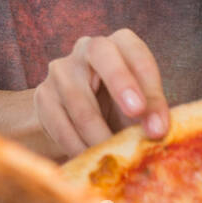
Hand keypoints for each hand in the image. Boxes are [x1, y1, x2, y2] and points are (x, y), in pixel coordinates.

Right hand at [33, 29, 169, 157]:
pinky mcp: (43, 95)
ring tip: (114, 157)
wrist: (78, 115)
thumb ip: (150, 113)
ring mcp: (61, 70)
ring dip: (99, 135)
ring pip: (80, 101)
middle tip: (136, 113)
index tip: (158, 125)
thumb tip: (158, 131)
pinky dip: (78, 147)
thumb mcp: (140, 105)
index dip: (150, 89)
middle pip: (102, 55)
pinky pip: (60, 124)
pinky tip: (91, 160)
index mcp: (120, 43)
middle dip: (121, 83)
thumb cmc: (118, 105)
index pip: (137, 55)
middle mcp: (88, 47)